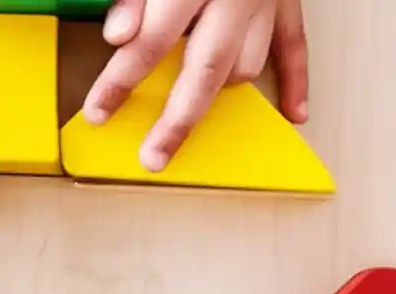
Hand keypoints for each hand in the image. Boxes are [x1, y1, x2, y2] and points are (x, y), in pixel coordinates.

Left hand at [82, 0, 308, 171]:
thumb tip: (118, 35)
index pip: (150, 42)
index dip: (120, 81)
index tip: (98, 111)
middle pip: (204, 69)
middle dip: (176, 119)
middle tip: (151, 157)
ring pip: (249, 61)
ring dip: (220, 92)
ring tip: (190, 120)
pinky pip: (297, 43)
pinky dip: (296, 81)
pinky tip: (295, 113)